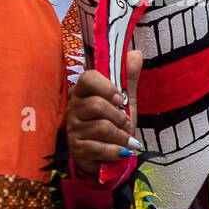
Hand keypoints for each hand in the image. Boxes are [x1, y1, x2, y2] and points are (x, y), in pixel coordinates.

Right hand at [67, 49, 142, 175]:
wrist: (111, 154)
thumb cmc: (116, 124)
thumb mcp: (126, 100)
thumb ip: (129, 78)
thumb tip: (135, 53)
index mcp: (84, 93)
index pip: (88, 78)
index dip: (106, 87)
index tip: (121, 99)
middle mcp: (74, 109)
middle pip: (97, 105)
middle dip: (120, 117)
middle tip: (126, 124)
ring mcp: (73, 130)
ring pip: (102, 127)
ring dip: (122, 135)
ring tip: (124, 138)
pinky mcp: (77, 150)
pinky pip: (100, 148)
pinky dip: (117, 150)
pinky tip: (120, 151)